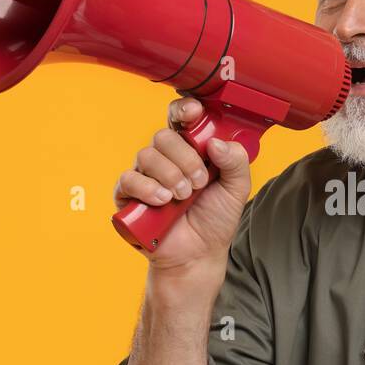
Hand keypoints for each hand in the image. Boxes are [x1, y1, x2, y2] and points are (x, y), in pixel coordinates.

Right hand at [112, 97, 251, 274]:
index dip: (184, 109)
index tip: (194, 113)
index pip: (181, 118)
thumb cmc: (215, 220)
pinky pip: (128, 179)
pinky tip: (163, 201)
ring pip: (147, 155)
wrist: (199, 255)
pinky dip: (147, 188)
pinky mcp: (128, 195)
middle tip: (199, 182)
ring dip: (170, 175)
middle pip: (164, 136)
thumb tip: (216, 142)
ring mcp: (146, 175)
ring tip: (184, 197)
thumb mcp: (236, 189)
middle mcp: (166, 158)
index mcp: (190, 150)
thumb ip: (236, 161)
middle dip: (185, 159)